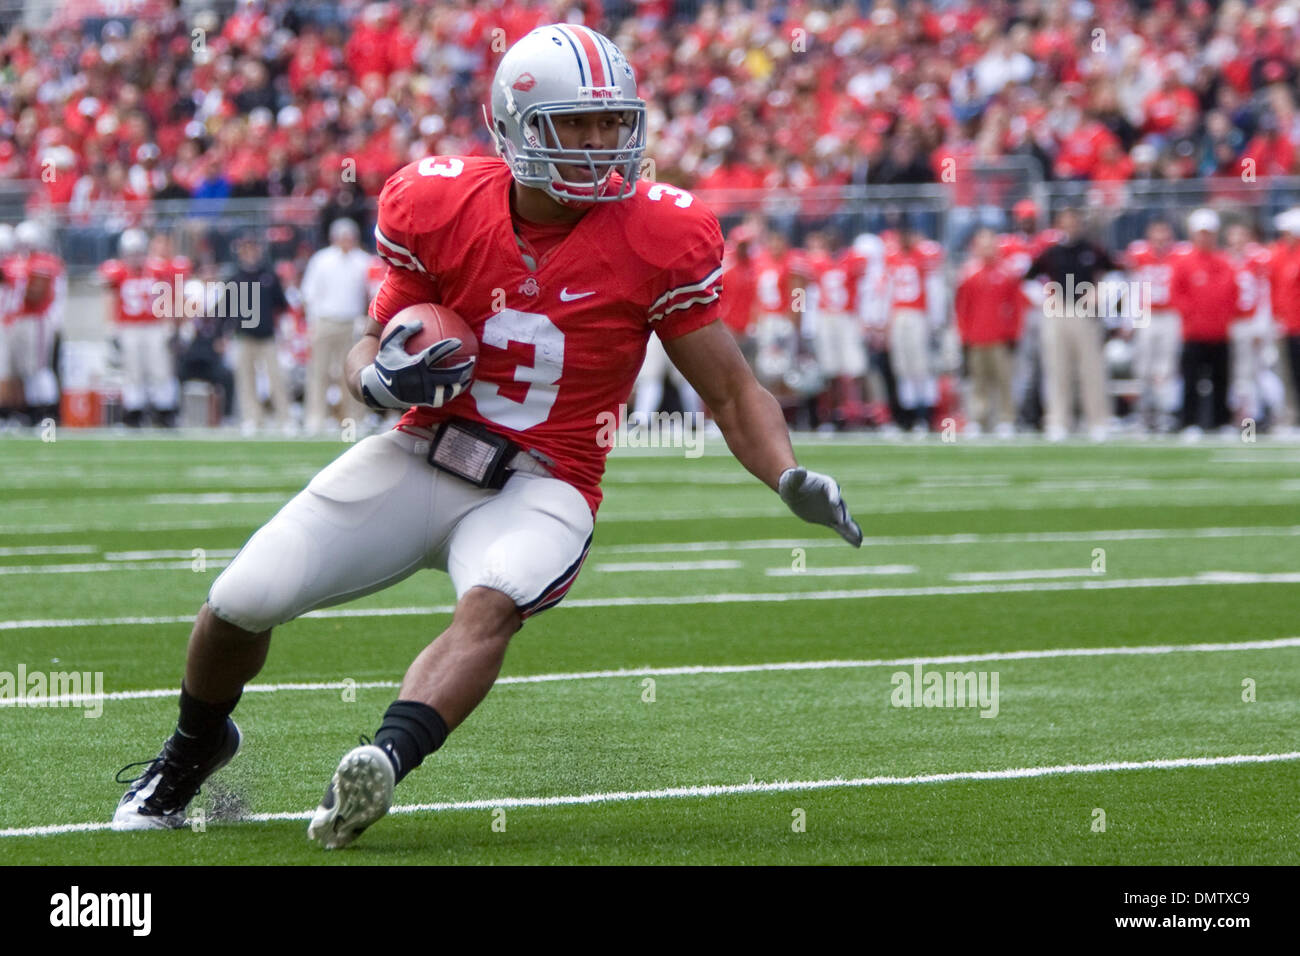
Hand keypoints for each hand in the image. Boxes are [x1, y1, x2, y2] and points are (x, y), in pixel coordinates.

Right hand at [359, 317, 475, 410]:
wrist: (377, 389)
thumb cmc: (386, 362)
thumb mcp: (390, 344)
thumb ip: (404, 331)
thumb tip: (420, 322)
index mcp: (414, 365)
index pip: (435, 355)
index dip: (448, 347)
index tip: (459, 342)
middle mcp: (421, 380)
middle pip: (449, 375)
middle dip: (463, 369)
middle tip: (473, 360)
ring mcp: (424, 393)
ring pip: (449, 390)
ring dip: (462, 383)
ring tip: (470, 376)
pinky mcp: (425, 402)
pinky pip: (444, 398)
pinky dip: (453, 392)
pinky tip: (459, 386)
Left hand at [778, 466, 861, 546]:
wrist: (795, 492)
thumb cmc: (793, 482)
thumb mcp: (792, 479)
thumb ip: (797, 476)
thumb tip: (800, 470)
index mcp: (826, 484)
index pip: (832, 488)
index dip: (833, 495)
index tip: (834, 502)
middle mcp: (833, 496)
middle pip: (840, 505)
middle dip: (842, 513)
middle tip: (844, 522)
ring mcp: (833, 509)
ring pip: (844, 519)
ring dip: (851, 528)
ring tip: (859, 539)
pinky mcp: (831, 519)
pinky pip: (841, 528)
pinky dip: (849, 535)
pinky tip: (857, 544)